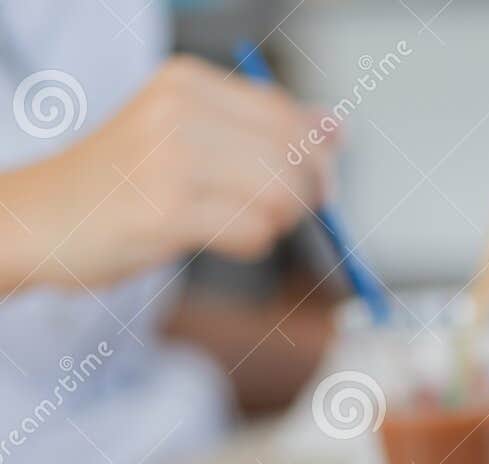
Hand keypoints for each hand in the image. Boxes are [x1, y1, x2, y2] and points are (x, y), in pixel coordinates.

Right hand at [10, 57, 332, 288]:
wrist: (40, 218)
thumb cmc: (121, 181)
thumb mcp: (187, 135)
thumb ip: (261, 129)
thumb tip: (338, 129)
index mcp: (187, 82)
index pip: (289, 115)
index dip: (317, 159)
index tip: (314, 187)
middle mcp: (179, 110)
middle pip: (294, 157)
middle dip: (303, 197)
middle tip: (276, 215)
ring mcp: (171, 158)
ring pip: (281, 196)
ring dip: (275, 223)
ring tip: (235, 224)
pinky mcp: (167, 210)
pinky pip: (255, 232)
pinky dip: (251, 244)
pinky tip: (217, 239)